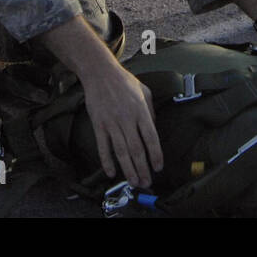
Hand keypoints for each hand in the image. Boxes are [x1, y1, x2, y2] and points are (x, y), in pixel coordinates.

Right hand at [82, 61, 163, 187]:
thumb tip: (154, 128)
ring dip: (128, 169)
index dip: (156, 155)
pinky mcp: (98, 124)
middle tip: (146, 183)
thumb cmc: (124, 81)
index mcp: (141, 111)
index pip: (151, 138)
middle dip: (143, 169)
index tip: (158, 168)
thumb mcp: (145, 91)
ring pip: (121, 151)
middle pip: (137, 149)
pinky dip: (107, 161)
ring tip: (134, 182)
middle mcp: (127, 119)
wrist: (100, 73)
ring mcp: (112, 122)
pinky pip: (103, 146)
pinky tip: (111, 173)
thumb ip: (151, 111)